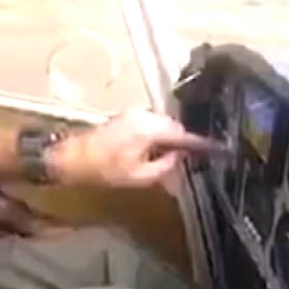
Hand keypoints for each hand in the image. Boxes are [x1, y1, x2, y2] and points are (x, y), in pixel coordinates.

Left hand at [48, 109, 221, 188]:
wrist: (71, 158)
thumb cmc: (104, 170)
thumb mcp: (140, 176)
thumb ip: (166, 165)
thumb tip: (180, 157)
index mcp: (150, 127)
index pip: (184, 133)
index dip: (201, 143)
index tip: (217, 149)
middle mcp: (144, 114)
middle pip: (175, 125)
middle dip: (186, 139)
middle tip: (198, 156)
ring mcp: (134, 113)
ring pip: (163, 124)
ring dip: (171, 137)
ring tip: (181, 155)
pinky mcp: (126, 116)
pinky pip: (152, 123)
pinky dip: (160, 134)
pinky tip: (161, 149)